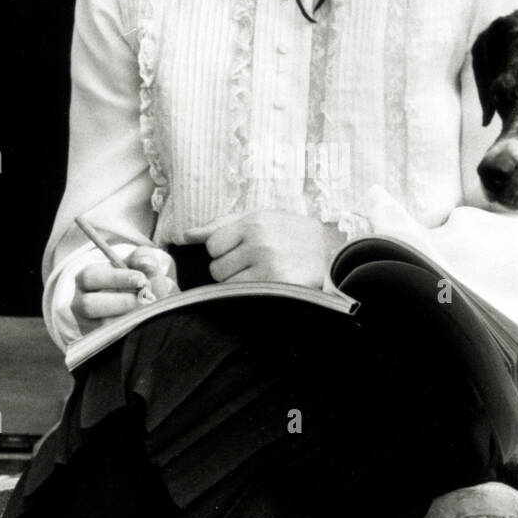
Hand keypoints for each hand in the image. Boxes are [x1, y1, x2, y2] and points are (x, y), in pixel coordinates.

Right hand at [71, 253, 155, 333]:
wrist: (139, 306)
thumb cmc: (136, 282)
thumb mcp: (138, 265)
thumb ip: (143, 257)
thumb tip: (146, 263)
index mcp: (86, 279)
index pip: (91, 276)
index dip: (116, 278)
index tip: (141, 279)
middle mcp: (80, 303)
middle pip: (89, 305)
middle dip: (122, 302)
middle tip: (146, 300)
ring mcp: (87, 325)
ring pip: (101, 326)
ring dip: (129, 318)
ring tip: (148, 312)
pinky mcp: (98, 342)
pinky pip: (111, 341)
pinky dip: (131, 332)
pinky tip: (145, 325)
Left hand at [180, 210, 345, 286]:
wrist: (332, 255)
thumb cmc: (291, 236)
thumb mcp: (261, 220)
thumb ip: (221, 225)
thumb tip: (185, 235)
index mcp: (254, 221)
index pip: (212, 244)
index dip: (224, 252)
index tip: (243, 252)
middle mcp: (260, 242)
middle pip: (217, 267)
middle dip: (231, 269)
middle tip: (256, 266)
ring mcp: (268, 265)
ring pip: (227, 285)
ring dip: (240, 285)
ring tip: (262, 277)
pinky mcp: (276, 286)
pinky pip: (242, 297)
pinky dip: (250, 296)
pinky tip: (267, 288)